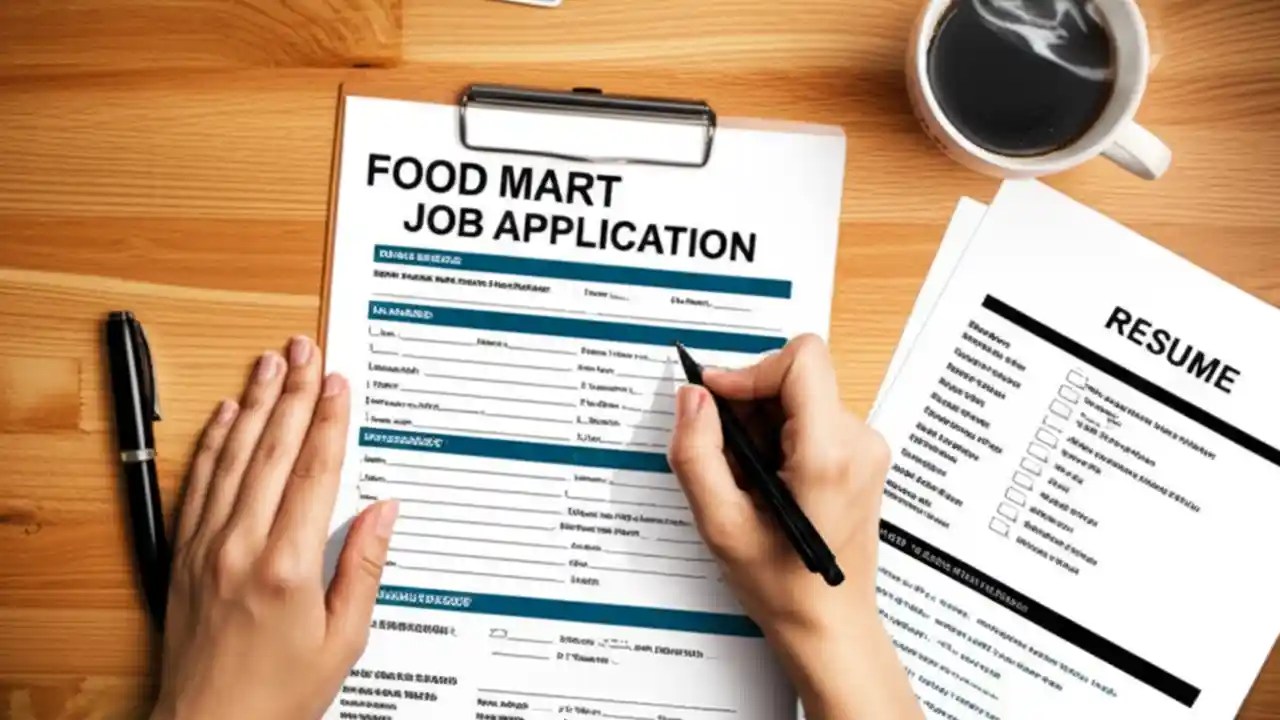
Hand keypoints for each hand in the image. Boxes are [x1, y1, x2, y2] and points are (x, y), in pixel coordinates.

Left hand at [152, 337, 397, 719]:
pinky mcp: (185, 554)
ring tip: (269, 363)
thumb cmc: (279, 694)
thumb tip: (383, 511)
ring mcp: (207, 546)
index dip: (329, 420)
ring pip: (233, 457)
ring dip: (254, 404)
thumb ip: (364, 567)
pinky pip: (199, 483)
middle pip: (272, 450)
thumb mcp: (344, 639)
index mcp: (288, 567)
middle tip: (303, 348)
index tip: (338, 381)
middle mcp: (242, 547)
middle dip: (292, 392)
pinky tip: (227, 414)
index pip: (314, 472)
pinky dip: (214, 443)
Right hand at [668, 335, 920, 719]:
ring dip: (760, 426)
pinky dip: (777, 438)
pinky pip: (809, 419)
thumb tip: (692, 396)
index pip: (802, 359)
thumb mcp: (721, 524)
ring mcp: (864, 448)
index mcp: (830, 453)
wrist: (829, 624)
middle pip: (796, 377)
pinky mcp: (860, 456)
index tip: (714, 400)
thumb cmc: (782, 585)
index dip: (750, 370)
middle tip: (726, 458)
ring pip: (798, 398)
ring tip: (746, 480)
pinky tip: (765, 483)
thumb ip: (697, 454)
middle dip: (749, 406)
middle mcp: (859, 441)